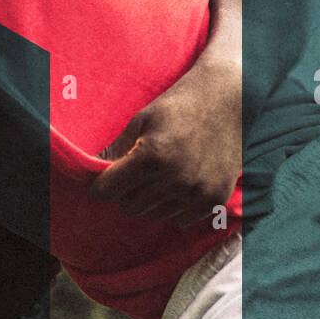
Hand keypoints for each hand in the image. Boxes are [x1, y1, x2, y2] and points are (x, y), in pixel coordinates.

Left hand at [89, 57, 241, 226]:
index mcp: (151, 155)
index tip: (102, 183)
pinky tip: (182, 183)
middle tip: (139, 173)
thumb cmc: (179, 105)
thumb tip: (88, 170)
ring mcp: (197, 191)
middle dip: (127, 192)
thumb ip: (115, 149)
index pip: (107, 191)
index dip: (100, 187)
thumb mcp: (141, 120)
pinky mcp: (215, 199)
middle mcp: (175, 178)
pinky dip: (175, 207)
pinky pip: (180, 220)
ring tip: (163, 174)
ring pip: (154, 215)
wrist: (231, 98)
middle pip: (129, 207)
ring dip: (152, 200)